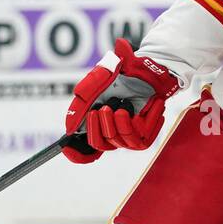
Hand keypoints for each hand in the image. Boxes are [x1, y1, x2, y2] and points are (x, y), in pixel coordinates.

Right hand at [62, 39, 179, 163]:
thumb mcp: (95, 85)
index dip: (77, 153)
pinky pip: (143, 135)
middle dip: (102, 126)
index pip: (83, 150)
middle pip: (101, 144)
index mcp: (95, 124)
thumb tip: (70, 129)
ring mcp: (127, 136)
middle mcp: (110, 133)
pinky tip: (153, 104)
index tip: (69, 148)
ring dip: (121, 123)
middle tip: (104, 108)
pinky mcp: (145, 135)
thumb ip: (81, 105)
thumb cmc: (117, 77)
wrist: (144, 70)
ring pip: (121, 141)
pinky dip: (148, 119)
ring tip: (123, 107)